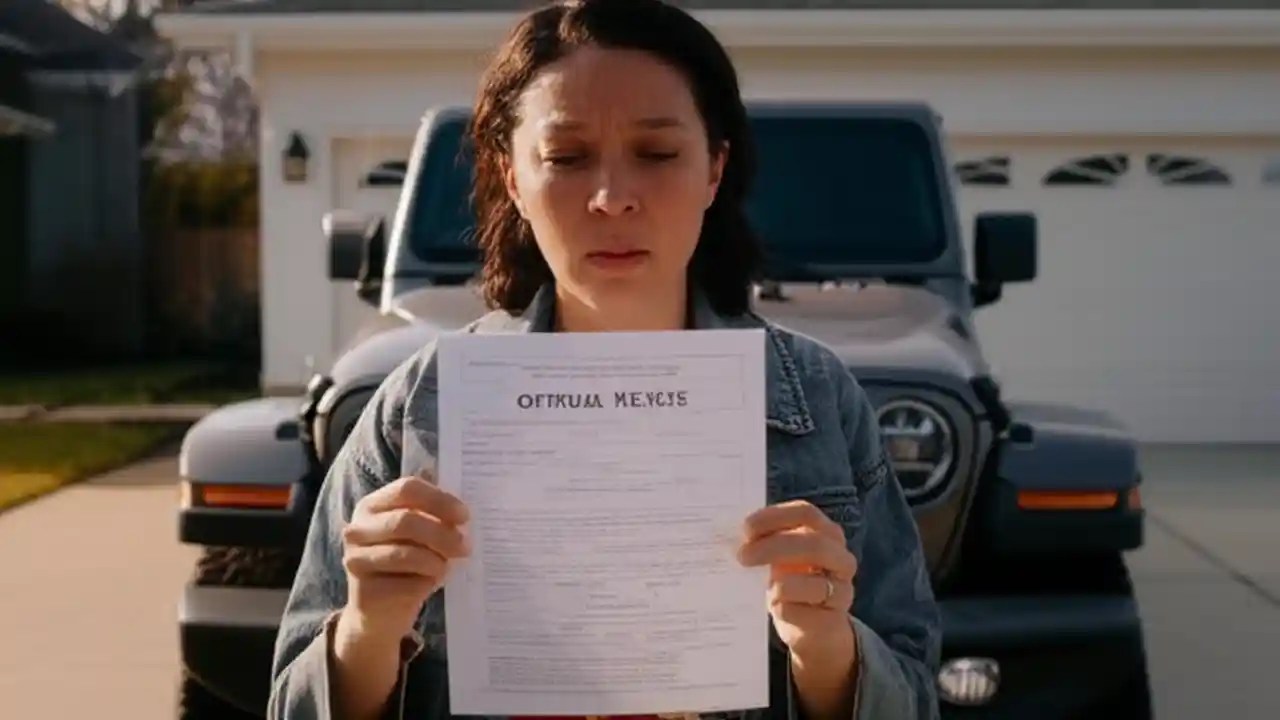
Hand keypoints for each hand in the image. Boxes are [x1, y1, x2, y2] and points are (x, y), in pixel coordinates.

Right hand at [338, 472, 470, 645]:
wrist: (382, 612)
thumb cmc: (406, 565)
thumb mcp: (417, 535)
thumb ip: (433, 515)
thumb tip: (461, 509)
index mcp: (372, 505)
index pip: (407, 488)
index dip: (439, 500)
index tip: (464, 516)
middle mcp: (357, 529)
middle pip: (405, 521)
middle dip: (442, 534)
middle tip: (465, 546)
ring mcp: (356, 560)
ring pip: (407, 554)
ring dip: (437, 561)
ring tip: (447, 567)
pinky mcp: (364, 591)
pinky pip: (407, 583)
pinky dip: (427, 583)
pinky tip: (431, 583)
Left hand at [737, 500, 858, 660]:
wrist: (813, 629)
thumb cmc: (792, 585)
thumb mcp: (782, 559)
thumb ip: (767, 544)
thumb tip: (735, 539)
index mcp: (827, 534)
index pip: (805, 513)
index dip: (775, 517)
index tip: (747, 529)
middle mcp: (841, 559)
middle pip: (813, 543)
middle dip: (773, 548)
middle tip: (743, 556)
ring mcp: (841, 591)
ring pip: (814, 584)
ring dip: (779, 585)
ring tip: (764, 589)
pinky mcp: (832, 621)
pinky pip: (802, 611)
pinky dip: (782, 609)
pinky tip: (775, 608)